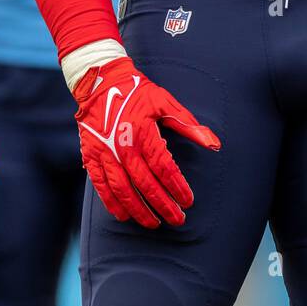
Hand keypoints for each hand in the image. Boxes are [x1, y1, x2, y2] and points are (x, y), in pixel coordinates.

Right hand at [74, 55, 220, 226]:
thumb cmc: (138, 92)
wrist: (100, 81)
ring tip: (153, 223)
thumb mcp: (165, 103)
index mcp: (143, 132)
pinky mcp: (92, 156)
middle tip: (177, 219)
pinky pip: (101, 186)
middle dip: (163, 205)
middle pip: (146, 183)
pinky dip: (112, 203)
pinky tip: (124, 215)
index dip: (177, 187)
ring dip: (139, 210)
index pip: (164, 167)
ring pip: (123, 189)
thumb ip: (189, 125)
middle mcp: (123, 145)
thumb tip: (214, 144)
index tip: (189, 201)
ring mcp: (105, 152)